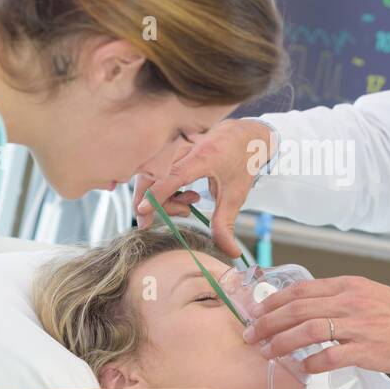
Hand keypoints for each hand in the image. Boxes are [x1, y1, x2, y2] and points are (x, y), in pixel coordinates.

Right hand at [133, 119, 272, 256]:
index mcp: (205, 156)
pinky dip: (159, 185)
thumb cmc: (242, 162)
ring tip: (187, 203)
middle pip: (153, 175)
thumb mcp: (236, 195)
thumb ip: (226, 225)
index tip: (143, 212)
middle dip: (152, 201)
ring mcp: (175, 143)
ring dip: (158, 194)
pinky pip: (153, 168)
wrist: (246, 134)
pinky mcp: (170, 145)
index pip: (174, 175)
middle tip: (159, 220)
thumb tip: (231, 253)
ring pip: (149, 172)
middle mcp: (186, 146)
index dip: (157, 194)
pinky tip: (182, 193)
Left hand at [240, 276, 389, 378]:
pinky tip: (302, 369)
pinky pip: (330, 357)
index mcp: (349, 285)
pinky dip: (311, 364)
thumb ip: (341, 300)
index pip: (300, 289)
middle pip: (297, 309)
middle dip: (267, 323)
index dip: (272, 302)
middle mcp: (351, 301)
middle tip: (251, 335)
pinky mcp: (367, 350)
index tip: (256, 313)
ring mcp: (359, 325)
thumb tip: (309, 310)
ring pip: (307, 330)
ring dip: (281, 343)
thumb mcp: (371, 295)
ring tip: (267, 352)